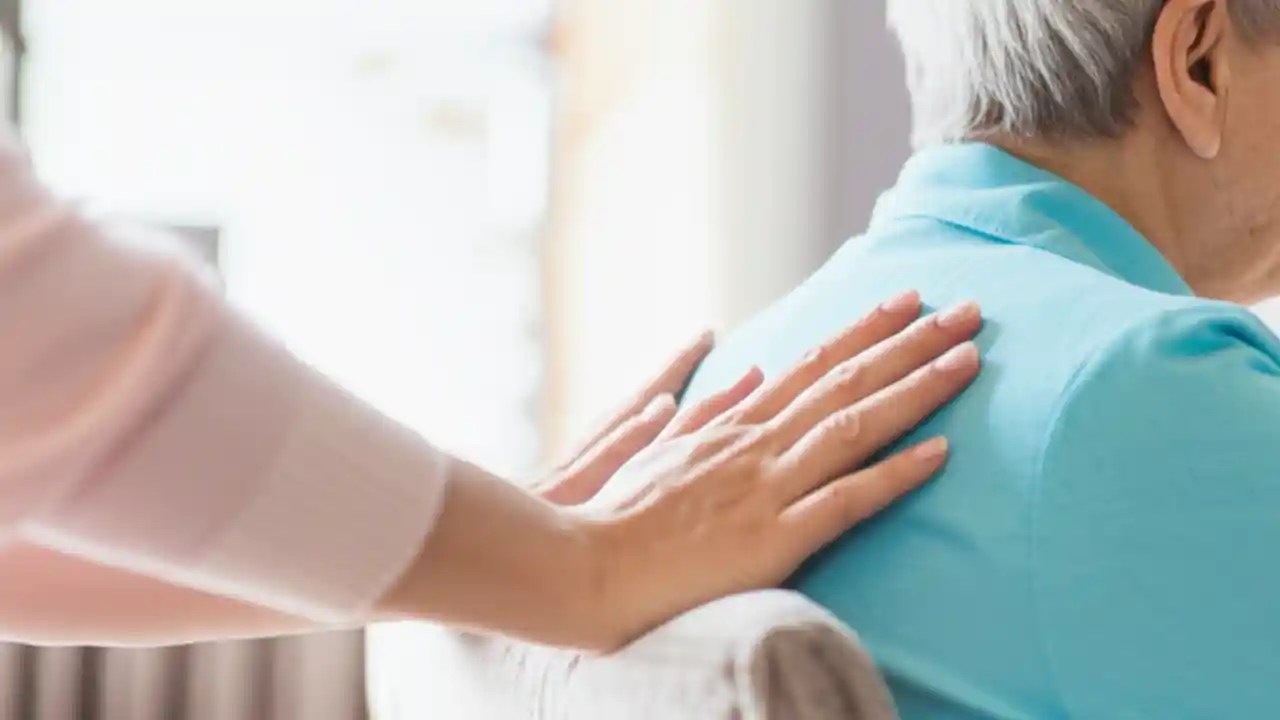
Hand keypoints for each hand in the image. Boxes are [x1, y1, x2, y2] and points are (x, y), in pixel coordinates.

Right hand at [543, 291, 982, 649]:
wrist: (589, 566)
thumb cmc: (621, 514)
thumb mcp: (661, 448)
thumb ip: (710, 411)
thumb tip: (752, 372)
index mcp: (735, 424)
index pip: (814, 364)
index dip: (867, 330)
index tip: (908, 301)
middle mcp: (759, 443)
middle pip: (848, 380)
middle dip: (912, 342)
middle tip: (969, 310)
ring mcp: (768, 487)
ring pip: (856, 424)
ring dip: (918, 389)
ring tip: (970, 359)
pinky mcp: (775, 538)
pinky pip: (846, 500)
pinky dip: (896, 473)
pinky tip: (941, 452)